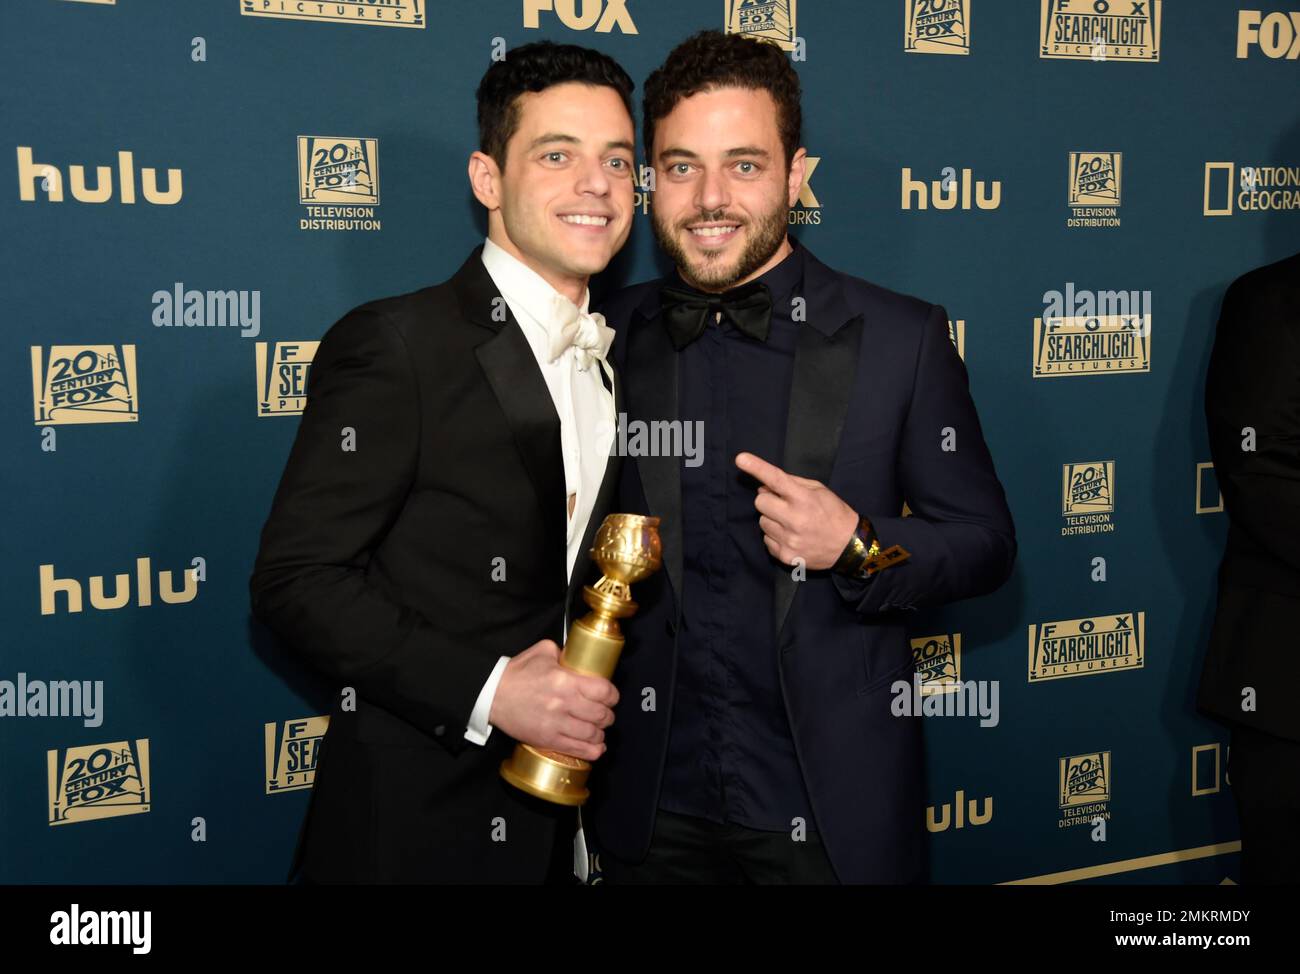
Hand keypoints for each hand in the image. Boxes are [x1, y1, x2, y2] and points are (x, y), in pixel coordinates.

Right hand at [489, 639, 618, 760]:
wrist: (492, 695)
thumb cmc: (516, 673)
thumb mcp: (542, 652)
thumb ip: (563, 652)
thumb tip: (578, 657)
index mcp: (565, 680)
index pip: (604, 691)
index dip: (613, 695)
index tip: (611, 697)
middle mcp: (564, 703)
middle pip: (601, 715)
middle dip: (608, 715)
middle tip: (606, 713)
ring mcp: (556, 724)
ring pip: (592, 734)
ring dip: (601, 733)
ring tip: (599, 730)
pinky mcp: (547, 739)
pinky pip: (577, 749)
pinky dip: (592, 751)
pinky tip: (597, 747)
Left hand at [736, 452, 858, 570]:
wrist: (849, 546)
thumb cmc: (833, 513)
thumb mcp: (819, 490)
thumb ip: (792, 484)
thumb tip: (764, 485)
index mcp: (804, 499)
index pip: (776, 479)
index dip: (757, 467)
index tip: (741, 458)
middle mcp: (795, 519)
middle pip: (760, 501)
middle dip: (769, 500)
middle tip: (783, 504)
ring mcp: (789, 540)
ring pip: (761, 522)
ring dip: (772, 519)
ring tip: (790, 522)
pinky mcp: (785, 556)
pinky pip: (766, 540)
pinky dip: (775, 536)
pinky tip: (791, 536)